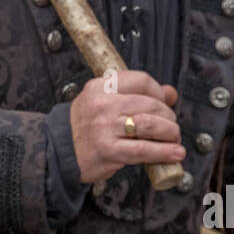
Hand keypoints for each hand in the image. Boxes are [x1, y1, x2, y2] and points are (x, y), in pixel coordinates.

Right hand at [68, 69, 184, 184]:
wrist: (58, 151)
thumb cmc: (84, 127)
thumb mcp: (104, 102)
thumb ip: (136, 95)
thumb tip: (170, 92)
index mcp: (100, 87)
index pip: (140, 80)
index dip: (159, 91)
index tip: (164, 102)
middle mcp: (102, 104)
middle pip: (149, 103)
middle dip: (168, 115)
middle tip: (170, 125)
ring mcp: (105, 127)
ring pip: (150, 125)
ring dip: (170, 132)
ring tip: (173, 138)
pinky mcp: (108, 150)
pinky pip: (143, 150)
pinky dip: (164, 152)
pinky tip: (175, 153)